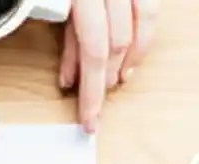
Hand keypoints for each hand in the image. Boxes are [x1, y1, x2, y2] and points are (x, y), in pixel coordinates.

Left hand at [59, 0, 158, 132]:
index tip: (90, 117)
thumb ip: (63, 34)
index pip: (93, 49)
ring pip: (141, 27)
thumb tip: (70, 77)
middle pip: (116, 42)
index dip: (92, 90)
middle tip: (95, 102)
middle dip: (105, 78)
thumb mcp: (48, 5)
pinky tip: (133, 54)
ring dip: (129, 60)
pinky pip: (151, 9)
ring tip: (116, 79)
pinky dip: (144, 35)